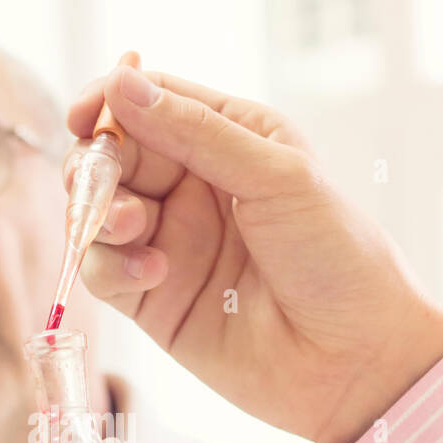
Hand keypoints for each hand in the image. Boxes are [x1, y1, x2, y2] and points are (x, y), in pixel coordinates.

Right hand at [68, 65, 442, 442]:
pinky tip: (152, 274)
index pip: (150, 101)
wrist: (356, 360)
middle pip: (112, 156)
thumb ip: (195, 131)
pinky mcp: (153, 300)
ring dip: (99, 214)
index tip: (85, 115)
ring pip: (98, 213)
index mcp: (230, 138)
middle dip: (95, 163)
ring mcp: (171, 243)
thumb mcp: (276, 176)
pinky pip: (103, 270)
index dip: (109, 101)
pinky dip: (111, 265)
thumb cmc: (338, 256)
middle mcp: (194, 186)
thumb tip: (120, 82)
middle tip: (101, 181)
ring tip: (132, 226)